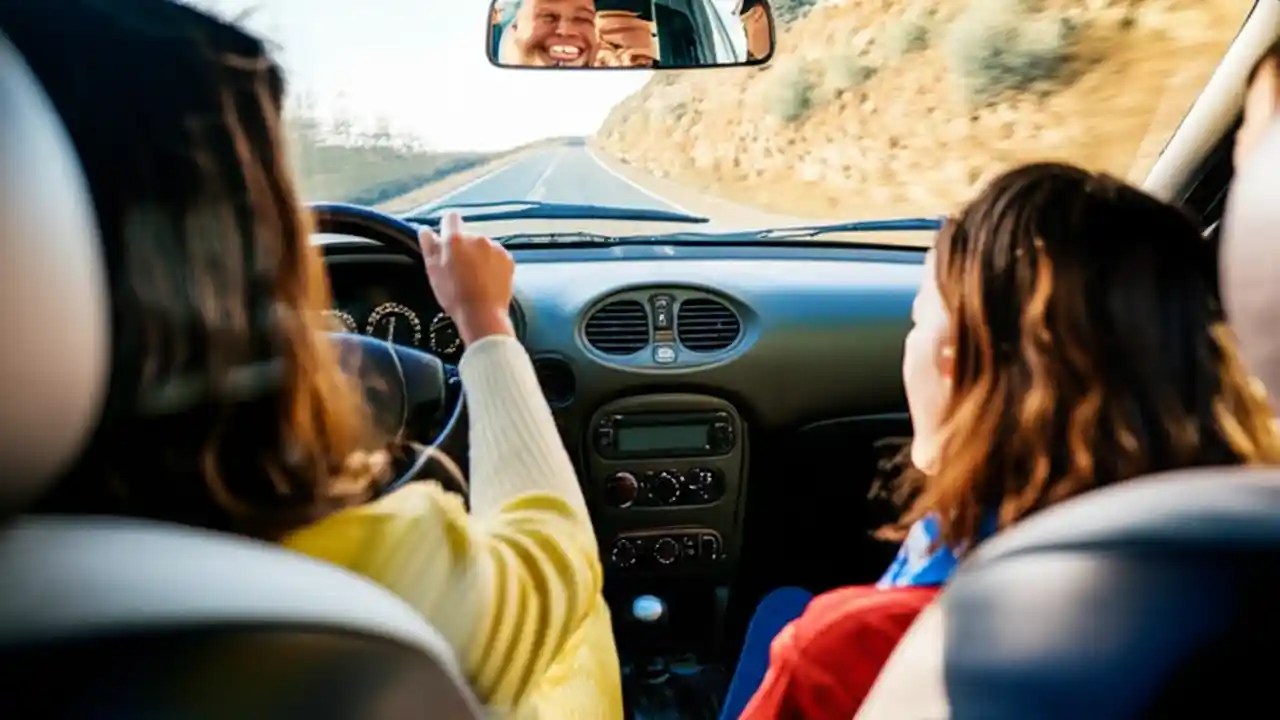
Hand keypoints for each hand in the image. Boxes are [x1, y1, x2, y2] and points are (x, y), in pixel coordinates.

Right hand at [420, 213, 514, 344]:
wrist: (483, 314)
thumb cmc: (453, 295)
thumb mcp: (433, 271)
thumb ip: (429, 246)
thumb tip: (426, 230)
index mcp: (456, 239)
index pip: (451, 218)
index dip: (447, 228)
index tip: (446, 242)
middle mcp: (477, 237)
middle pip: (468, 234)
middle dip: (463, 247)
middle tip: (459, 269)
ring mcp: (495, 247)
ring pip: (483, 246)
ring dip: (478, 255)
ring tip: (475, 278)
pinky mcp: (508, 259)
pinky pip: (496, 255)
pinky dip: (492, 263)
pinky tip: (487, 280)